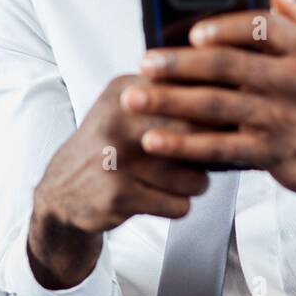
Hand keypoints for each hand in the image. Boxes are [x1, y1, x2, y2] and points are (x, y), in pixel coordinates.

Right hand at [28, 75, 210, 288]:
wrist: (61, 190)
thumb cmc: (111, 146)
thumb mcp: (128, 106)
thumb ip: (170, 93)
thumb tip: (234, 91)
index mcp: (126, 90)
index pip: (189, 92)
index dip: (215, 111)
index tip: (226, 122)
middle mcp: (119, 119)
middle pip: (197, 134)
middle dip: (211, 150)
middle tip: (209, 157)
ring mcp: (117, 158)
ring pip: (194, 177)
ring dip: (195, 184)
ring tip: (180, 181)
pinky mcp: (118, 195)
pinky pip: (178, 205)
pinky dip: (178, 206)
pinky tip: (161, 199)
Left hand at [126, 0, 295, 215]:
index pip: (263, 27)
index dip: (226, 27)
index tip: (192, 30)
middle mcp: (294, 81)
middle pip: (228, 67)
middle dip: (179, 63)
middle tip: (145, 62)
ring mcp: (281, 120)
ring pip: (215, 107)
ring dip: (170, 101)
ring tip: (134, 98)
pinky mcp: (269, 154)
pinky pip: (218, 148)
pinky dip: (183, 144)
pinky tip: (155, 139)